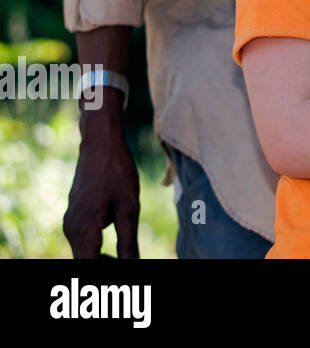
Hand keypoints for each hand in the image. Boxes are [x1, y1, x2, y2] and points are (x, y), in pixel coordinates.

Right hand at [63, 90, 139, 258]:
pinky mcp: (75, 216)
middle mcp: (71, 229)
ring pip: (85, 252)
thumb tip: (132, 265)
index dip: (108, 271)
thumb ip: (128, 242)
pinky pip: (85, 240)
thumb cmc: (117, 172)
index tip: (127, 266)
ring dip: (103, 258)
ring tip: (128, 257)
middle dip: (107, 266)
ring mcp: (70, 222)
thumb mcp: (129, 208)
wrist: (100, 144)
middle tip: (131, 261)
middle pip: (86, 261)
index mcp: (82, 230)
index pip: (91, 266)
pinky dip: (99, 247)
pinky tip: (118, 245)